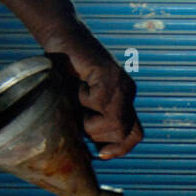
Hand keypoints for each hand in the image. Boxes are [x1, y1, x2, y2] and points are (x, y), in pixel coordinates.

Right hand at [0, 0, 142, 158]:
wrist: (60, 38)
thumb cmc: (63, 74)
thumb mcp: (78, 107)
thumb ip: (90, 124)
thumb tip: (93, 157)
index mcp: (124, 101)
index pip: (135, 135)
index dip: (120, 149)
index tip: (99, 154)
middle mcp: (128, 92)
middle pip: (123, 133)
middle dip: (97, 135)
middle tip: (81, 117)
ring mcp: (121, 83)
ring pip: (114, 122)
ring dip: (90, 120)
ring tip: (79, 102)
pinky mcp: (109, 74)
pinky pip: (99, 102)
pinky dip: (83, 99)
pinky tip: (78, 86)